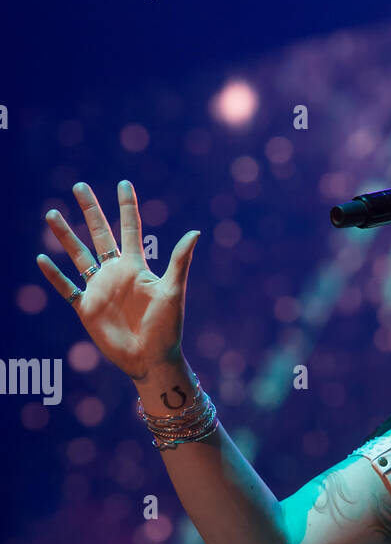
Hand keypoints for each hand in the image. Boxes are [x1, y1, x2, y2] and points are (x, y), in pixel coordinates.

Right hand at [36, 181, 200, 380]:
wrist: (152, 360)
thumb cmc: (168, 328)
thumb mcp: (173, 292)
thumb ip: (179, 261)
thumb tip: (195, 232)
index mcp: (136, 267)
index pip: (130, 229)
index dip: (127, 206)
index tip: (123, 182)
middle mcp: (115, 273)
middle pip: (99, 234)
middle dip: (90, 210)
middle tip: (79, 185)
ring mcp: (99, 289)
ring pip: (78, 255)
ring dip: (65, 235)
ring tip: (52, 213)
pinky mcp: (87, 308)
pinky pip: (67, 288)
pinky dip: (54, 275)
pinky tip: (42, 259)